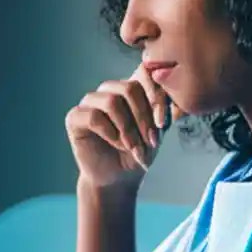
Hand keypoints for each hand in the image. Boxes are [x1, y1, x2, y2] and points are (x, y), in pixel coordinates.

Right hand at [66, 65, 182, 188]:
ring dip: (128, 128)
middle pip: (129, 88)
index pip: (144, 72)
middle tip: (151, 142)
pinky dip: (110, 133)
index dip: (156, 95)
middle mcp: (109, 90)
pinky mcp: (75, 117)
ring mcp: (90, 101)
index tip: (162, 123)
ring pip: (112, 101)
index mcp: (131, 87)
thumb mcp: (159, 131)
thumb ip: (166, 113)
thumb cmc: (140, 152)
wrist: (119, 178)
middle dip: (143, 118)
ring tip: (134, 148)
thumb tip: (177, 103)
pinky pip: (94, 117)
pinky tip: (117, 144)